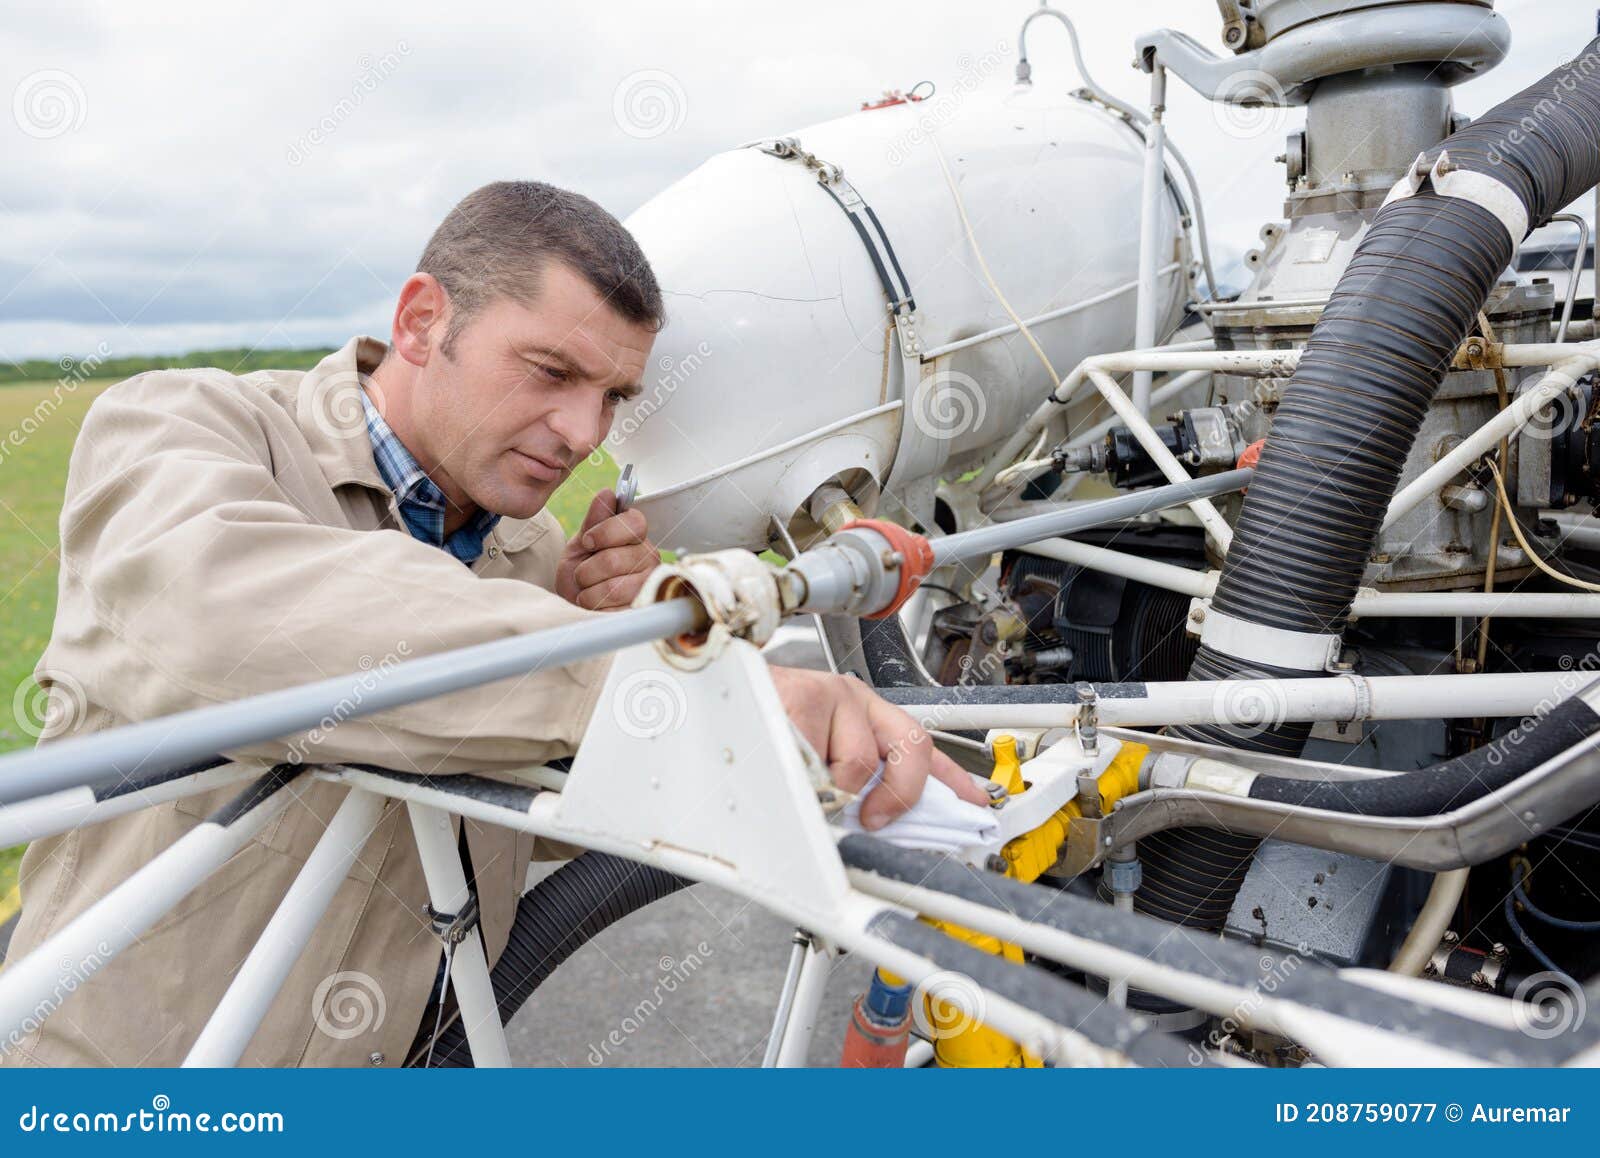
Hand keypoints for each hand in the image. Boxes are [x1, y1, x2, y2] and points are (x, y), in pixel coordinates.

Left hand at [555, 489, 659, 610]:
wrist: (575, 606)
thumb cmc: (580, 573)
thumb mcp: (581, 544)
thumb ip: (593, 520)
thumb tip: (608, 493)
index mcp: (636, 535)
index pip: (634, 523)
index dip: (606, 532)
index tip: (588, 542)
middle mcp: (650, 557)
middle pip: (614, 559)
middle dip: (586, 571)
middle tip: (583, 575)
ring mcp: (650, 585)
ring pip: (613, 587)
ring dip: (589, 593)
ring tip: (589, 592)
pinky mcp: (645, 611)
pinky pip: (615, 610)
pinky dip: (597, 609)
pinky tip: (600, 607)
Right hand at [768, 665, 989, 828]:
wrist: (702, 705)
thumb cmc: (752, 739)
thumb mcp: (813, 765)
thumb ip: (851, 789)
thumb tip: (885, 828)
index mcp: (860, 713)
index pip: (923, 746)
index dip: (952, 780)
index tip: (977, 806)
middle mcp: (851, 697)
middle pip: (913, 746)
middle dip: (898, 794)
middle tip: (876, 819)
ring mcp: (827, 694)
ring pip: (856, 765)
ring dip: (826, 790)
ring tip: (794, 780)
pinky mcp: (800, 698)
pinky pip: (817, 765)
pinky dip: (797, 781)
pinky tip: (776, 768)